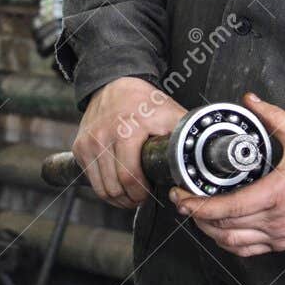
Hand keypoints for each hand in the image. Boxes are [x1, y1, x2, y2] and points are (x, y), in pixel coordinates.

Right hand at [72, 77, 186, 207]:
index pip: (130, 178)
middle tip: (141, 197)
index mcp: (127, 130)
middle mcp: (103, 136)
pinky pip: (91, 178)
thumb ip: (186, 137)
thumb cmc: (145, 101)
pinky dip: (104, 186)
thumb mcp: (171, 115)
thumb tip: (204, 159)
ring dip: (117, 198)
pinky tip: (117, 183)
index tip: (150, 194)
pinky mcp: (80, 146)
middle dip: (130, 199)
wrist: (115, 84)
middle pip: (115, 188)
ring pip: (101, 188)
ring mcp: (89, 142)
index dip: (142, 194)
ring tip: (130, 194)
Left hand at [172, 92, 284, 255]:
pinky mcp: (284, 242)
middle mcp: (275, 219)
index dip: (199, 206)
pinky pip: (249, 250)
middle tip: (182, 201)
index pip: (228, 208)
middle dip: (196, 216)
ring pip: (233, 243)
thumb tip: (250, 100)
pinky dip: (229, 243)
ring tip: (197, 215)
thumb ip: (272, 116)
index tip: (182, 196)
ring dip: (210, 232)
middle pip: (224, 228)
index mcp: (277, 193)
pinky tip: (220, 231)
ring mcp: (279, 234)